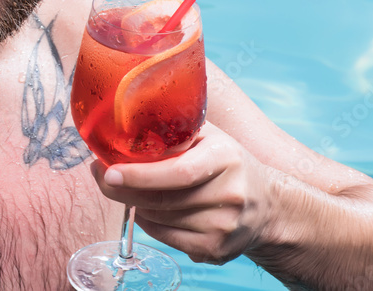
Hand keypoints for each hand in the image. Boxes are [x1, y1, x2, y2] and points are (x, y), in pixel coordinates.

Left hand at [91, 122, 274, 264]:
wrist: (270, 206)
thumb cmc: (227, 162)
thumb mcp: (210, 135)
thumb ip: (175, 127)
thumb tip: (123, 122)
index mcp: (226, 157)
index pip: (179, 172)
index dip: (140, 175)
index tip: (108, 171)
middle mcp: (230, 194)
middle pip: (163, 199)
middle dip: (123, 190)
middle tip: (102, 177)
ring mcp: (225, 226)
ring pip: (160, 219)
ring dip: (135, 204)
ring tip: (127, 189)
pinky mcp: (217, 249)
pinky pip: (167, 238)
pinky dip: (150, 224)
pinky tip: (148, 209)